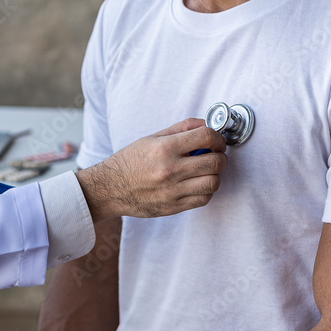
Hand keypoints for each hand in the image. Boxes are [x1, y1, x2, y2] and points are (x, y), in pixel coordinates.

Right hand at [76, 119, 226, 221]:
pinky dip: (206, 191)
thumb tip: (206, 124)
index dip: (219, 138)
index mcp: (165, 148)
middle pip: (215, 162)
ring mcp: (172, 190)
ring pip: (213, 183)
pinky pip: (203, 199)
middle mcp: (170, 169)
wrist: (110, 188)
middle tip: (215, 155)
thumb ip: (181, 129)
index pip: (207, 137)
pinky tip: (197, 184)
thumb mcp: (152, 138)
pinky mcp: (173, 206)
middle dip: (221, 157)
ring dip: (215, 175)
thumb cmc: (129, 162)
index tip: (217, 141)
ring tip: (206, 171)